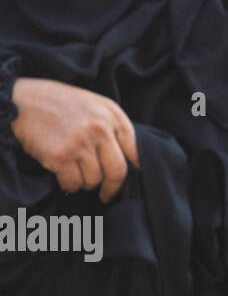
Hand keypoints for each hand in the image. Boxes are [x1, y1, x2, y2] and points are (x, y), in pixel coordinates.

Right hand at [10, 78, 138, 202]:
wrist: (24, 101)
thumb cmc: (61, 104)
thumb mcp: (96, 105)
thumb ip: (113, 127)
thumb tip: (129, 157)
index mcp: (113, 115)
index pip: (135, 150)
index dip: (135, 168)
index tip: (130, 178)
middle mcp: (100, 130)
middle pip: (118, 171)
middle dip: (113, 188)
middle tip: (108, 195)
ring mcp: (80, 144)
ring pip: (94, 180)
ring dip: (86, 184)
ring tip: (77, 175)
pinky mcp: (60, 156)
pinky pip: (73, 183)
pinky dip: (70, 186)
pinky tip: (65, 178)